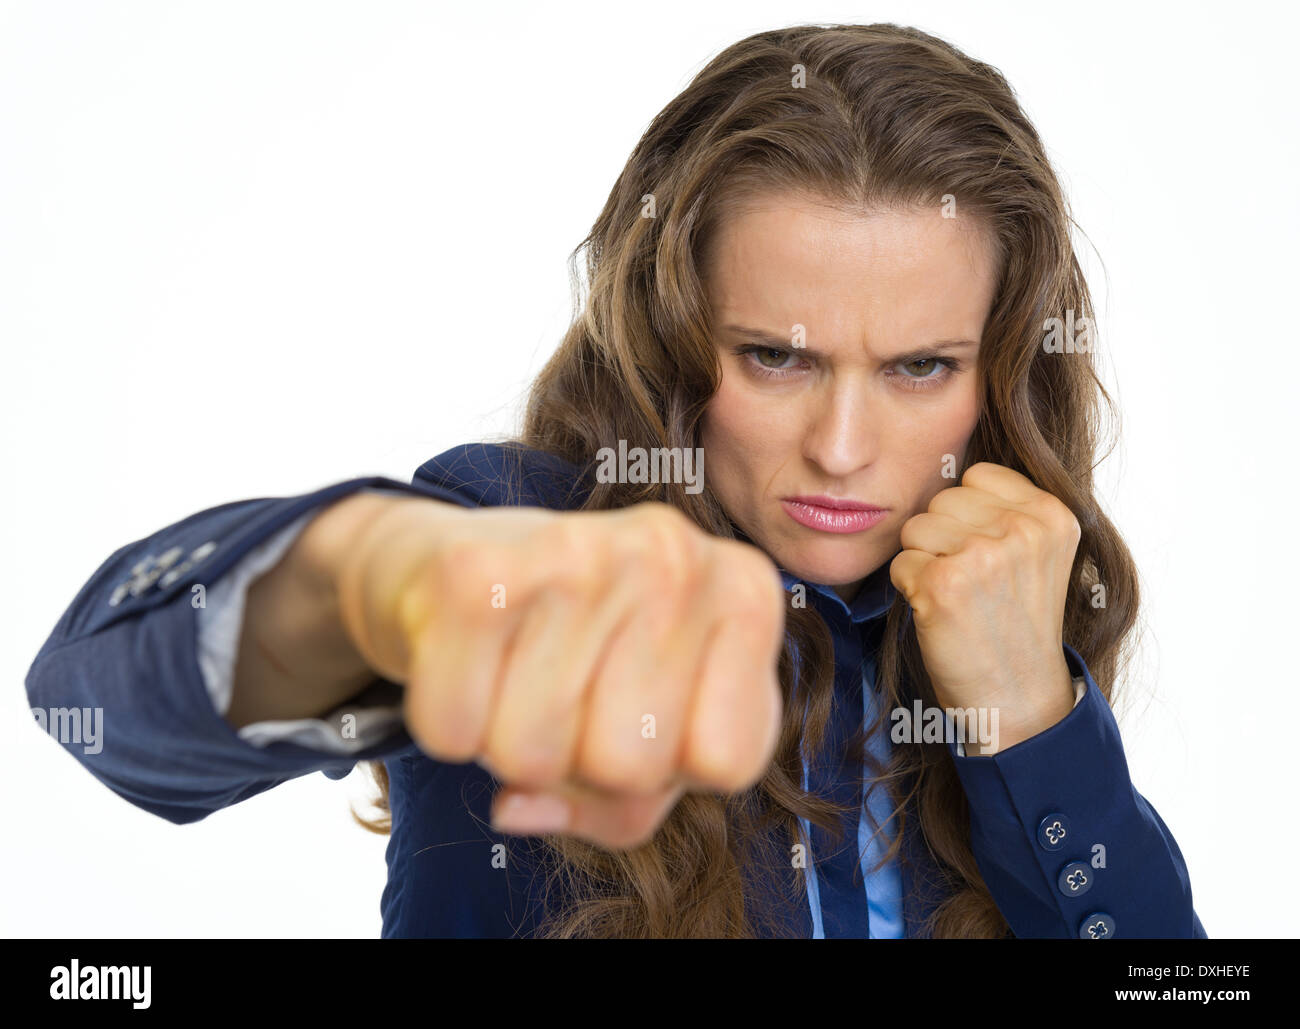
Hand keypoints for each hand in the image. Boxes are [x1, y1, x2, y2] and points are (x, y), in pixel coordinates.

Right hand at [333, 497, 786, 848]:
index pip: (728, 762)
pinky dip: (447, 725)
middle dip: (582, 761)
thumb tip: (521, 808)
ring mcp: (577, 551)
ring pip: (533, 759)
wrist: (467, 559)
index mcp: (744, 589)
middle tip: (563, 693)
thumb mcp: (653, 725)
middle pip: (632, 766)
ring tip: (515, 672)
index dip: (671, 770)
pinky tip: (468, 663)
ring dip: (506, 743)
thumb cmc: (580, 650)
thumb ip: (630, 803)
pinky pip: (455, 733)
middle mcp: (674, 553)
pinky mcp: (475, 571)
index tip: (639, 712)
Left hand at [888, 462, 1080, 753]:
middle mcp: (1022, 529)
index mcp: (1052, 514)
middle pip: (940, 500)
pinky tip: (941, 614)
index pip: (976, 476)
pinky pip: (900, 563)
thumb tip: (947, 466)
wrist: (1019, 700)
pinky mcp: (944, 583)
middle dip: (942, 539)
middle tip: (973, 587)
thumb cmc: (1016, 625)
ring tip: (958, 599)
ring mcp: (983, 554)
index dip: (967, 516)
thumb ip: (1007, 508)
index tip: (988, 558)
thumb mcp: (1036, 555)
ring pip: (915, 528)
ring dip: (923, 563)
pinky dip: (909, 590)